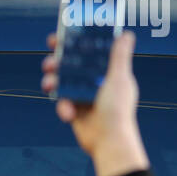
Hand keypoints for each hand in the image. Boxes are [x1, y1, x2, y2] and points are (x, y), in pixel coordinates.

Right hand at [42, 30, 148, 175]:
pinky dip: (63, 106)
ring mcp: (84, 95)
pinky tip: (69, 113)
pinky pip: (62, 102)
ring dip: (52, 81)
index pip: (88, 52)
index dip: (73, 44)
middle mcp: (95, 82)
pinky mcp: (75, 110)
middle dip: (56, 62)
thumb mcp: (118, 78)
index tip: (58, 38)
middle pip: (70, 65)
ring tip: (50, 84)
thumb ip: (119, 56)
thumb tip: (126, 34)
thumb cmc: (118, 110)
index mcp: (107, 72)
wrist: (109, 141)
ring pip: (61, 82)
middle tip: (50, 62)